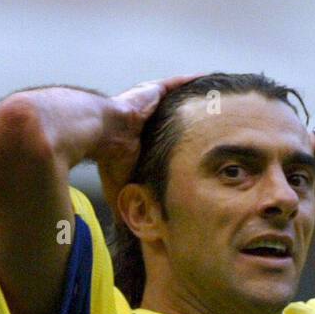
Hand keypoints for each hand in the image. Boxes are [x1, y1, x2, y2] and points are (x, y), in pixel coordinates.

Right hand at [96, 76, 202, 220]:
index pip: (162, 140)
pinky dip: (191, 82)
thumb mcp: (118, 186)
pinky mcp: (151, 91)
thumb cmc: (105, 158)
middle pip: (173, 119)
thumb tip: (129, 232)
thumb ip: (127, 202)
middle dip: (191, 121)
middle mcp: (143, 118)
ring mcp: (147, 102)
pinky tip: (209, 81)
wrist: (96, 130)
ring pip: (177, 101)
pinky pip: (176, 84)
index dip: (177, 144)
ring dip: (194, 102)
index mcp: (135, 138)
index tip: (196, 151)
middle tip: (215, 127)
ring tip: (218, 103)